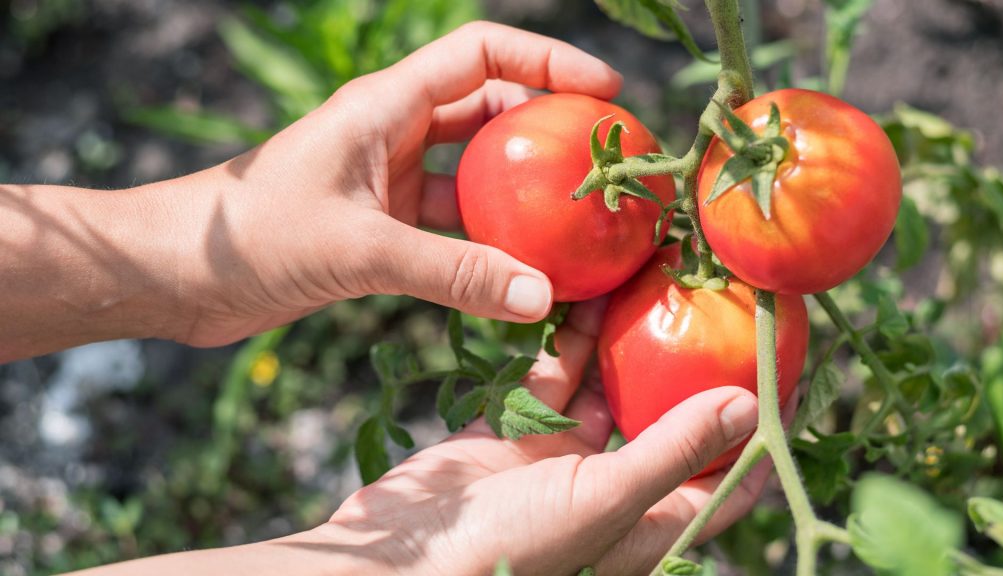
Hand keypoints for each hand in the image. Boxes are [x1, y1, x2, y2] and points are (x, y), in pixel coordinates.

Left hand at [168, 22, 623, 346]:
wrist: (179, 276)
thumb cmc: (251, 238)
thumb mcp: (360, 249)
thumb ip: (452, 273)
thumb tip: (540, 299)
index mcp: (385, 105)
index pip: (481, 54)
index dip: (546, 62)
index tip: (604, 92)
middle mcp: (392, 133)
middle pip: (489, 112)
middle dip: (546, 131)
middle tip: (601, 164)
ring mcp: (388, 182)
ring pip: (474, 176)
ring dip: (519, 196)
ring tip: (575, 223)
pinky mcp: (380, 228)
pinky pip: (451, 229)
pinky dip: (485, 247)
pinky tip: (519, 277)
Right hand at [316, 299, 767, 574]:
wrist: (403, 553)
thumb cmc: (512, 548)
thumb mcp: (604, 501)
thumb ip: (672, 452)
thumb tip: (749, 406)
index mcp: (646, 523)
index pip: (726, 479)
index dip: (759, 434)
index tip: (784, 374)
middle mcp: (611, 490)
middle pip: (669, 424)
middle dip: (693, 371)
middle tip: (721, 311)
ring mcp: (560, 460)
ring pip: (608, 391)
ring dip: (628, 345)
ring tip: (657, 288)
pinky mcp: (514, 432)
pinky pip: (551, 379)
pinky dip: (567, 343)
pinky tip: (588, 296)